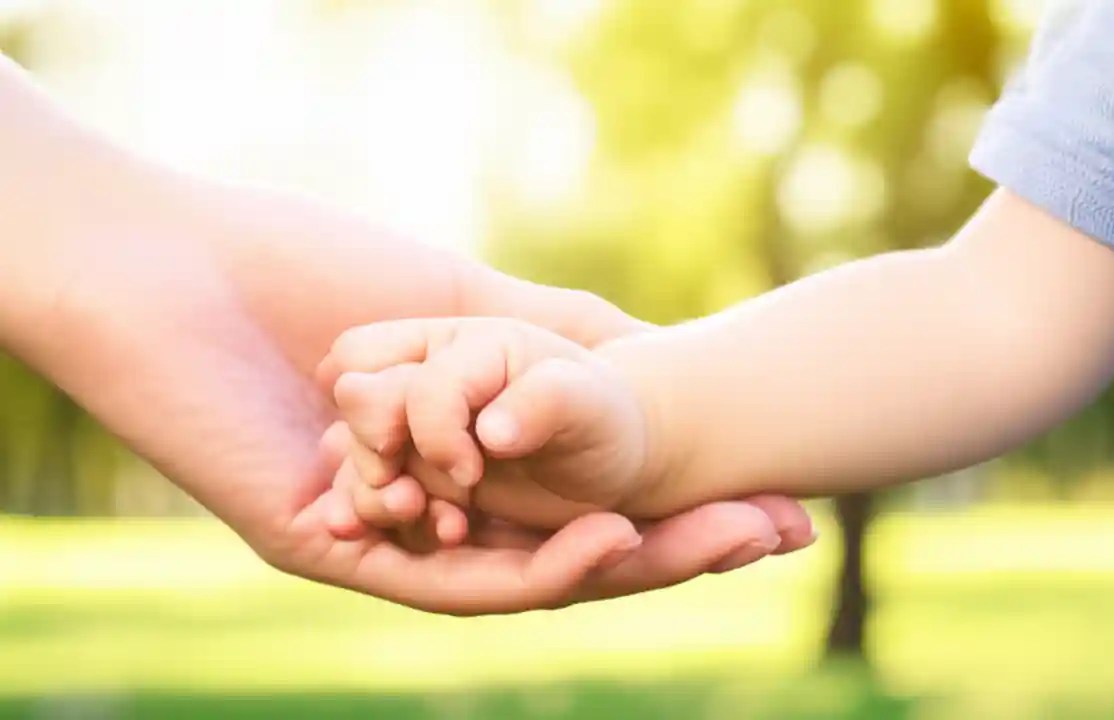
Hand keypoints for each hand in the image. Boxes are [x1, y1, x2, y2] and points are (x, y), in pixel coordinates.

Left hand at [16, 163, 815, 613]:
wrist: (178, 268)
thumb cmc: (313, 269)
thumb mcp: (466, 304)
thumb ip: (554, 339)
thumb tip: (657, 355)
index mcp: (462, 455)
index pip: (593, 496)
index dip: (689, 498)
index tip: (780, 494)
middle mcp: (434, 506)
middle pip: (578, 550)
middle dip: (684, 545)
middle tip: (782, 533)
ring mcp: (388, 537)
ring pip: (529, 577)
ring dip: (632, 564)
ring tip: (723, 539)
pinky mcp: (336, 552)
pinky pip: (451, 580)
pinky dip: (538, 567)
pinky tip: (609, 540)